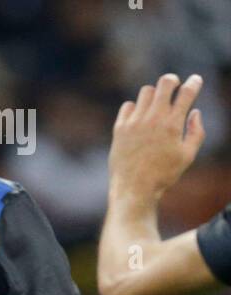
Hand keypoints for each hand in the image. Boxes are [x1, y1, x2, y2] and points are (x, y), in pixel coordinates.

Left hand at [109, 73, 204, 201]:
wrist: (133, 190)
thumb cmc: (163, 176)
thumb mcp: (187, 156)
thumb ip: (197, 132)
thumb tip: (194, 112)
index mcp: (173, 124)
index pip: (187, 92)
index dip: (194, 83)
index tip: (195, 81)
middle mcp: (154, 119)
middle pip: (165, 83)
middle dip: (173, 81)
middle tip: (174, 86)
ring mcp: (135, 122)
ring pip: (146, 92)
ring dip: (154, 95)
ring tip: (155, 106)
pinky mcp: (120, 129)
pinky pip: (128, 106)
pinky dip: (135, 108)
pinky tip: (138, 118)